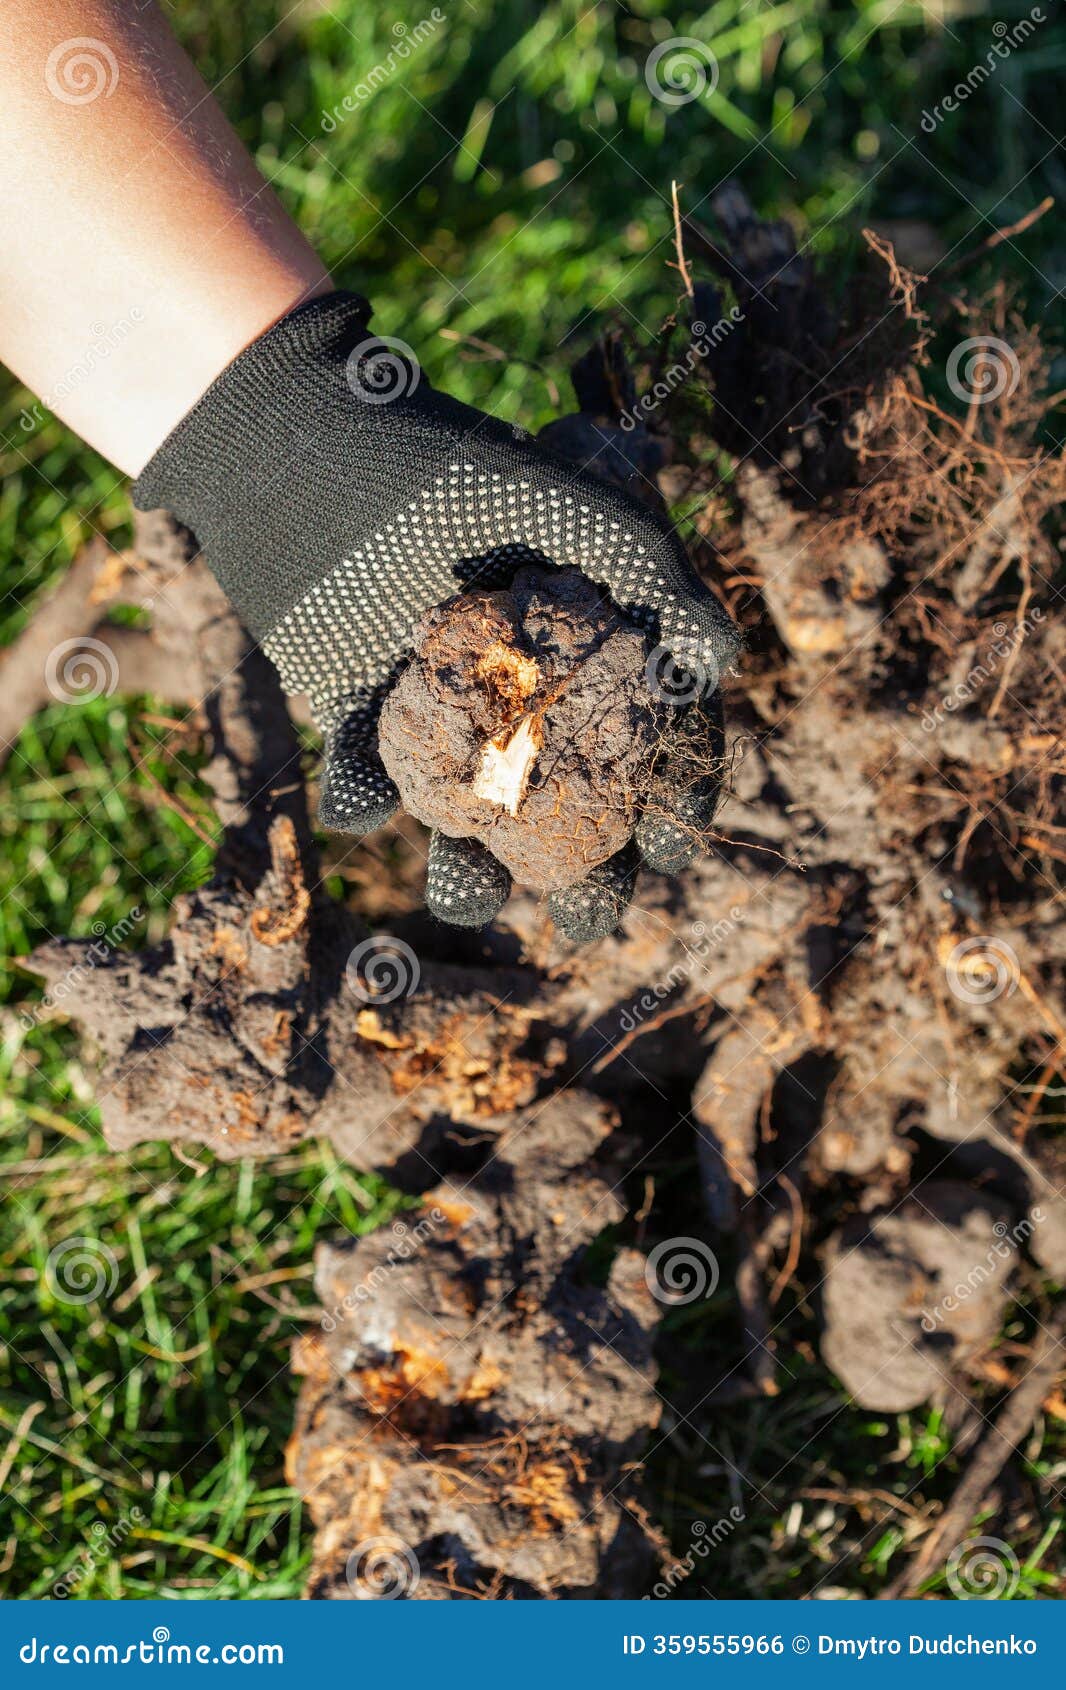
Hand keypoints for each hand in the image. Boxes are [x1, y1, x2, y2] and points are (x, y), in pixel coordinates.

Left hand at [133, 293, 738, 940]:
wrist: (315, 447)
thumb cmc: (461, 471)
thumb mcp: (581, 508)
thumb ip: (659, 575)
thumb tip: (720, 665)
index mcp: (588, 659)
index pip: (654, 747)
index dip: (671, 804)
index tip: (668, 851)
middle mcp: (522, 701)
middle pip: (569, 814)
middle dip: (583, 880)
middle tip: (581, 913)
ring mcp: (442, 716)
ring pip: (469, 821)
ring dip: (469, 871)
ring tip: (467, 891)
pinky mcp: (360, 716)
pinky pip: (364, 779)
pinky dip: (360, 797)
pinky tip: (362, 804)